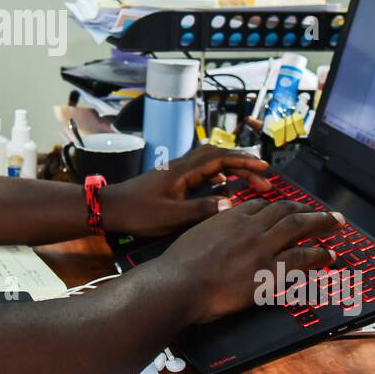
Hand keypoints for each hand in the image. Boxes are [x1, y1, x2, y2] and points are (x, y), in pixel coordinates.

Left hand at [97, 145, 274, 238]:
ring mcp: (176, 172)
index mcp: (183, 171)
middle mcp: (181, 166)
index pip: (220, 159)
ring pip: (211, 163)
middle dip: (244, 165)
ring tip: (251, 183)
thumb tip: (230, 203)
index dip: (245, 162)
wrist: (110, 209)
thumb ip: (201, 209)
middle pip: (219, 157)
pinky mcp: (172, 180)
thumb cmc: (137, 213)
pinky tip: (224, 188)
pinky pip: (202, 172)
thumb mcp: (171, 216)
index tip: (264, 169)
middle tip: (264, 179)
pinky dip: (218, 177)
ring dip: (233, 170)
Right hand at [156, 200, 342, 323]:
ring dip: (321, 223)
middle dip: (308, 209)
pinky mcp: (269, 271)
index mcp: (229, 217)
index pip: (261, 206)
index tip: (288, 211)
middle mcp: (249, 227)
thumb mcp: (194, 235)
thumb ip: (211, 230)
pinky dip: (318, 254)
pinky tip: (328, 254)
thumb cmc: (178, 265)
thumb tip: (216, 233)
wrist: (179, 283)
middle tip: (324, 212)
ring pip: (298, 227)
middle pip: (285, 210)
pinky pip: (300, 258)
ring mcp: (261, 248)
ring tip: (336, 222)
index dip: (279, 207)